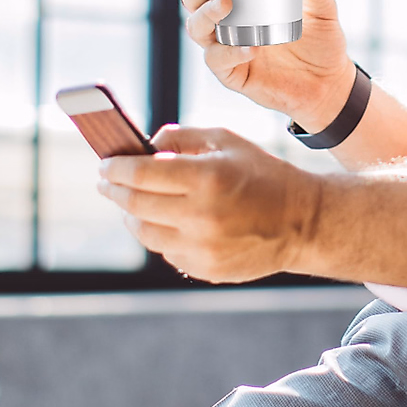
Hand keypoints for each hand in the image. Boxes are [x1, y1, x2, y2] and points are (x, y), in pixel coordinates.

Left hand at [97, 125, 323, 282]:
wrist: (302, 222)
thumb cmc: (262, 174)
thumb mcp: (226, 141)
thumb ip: (182, 137)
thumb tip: (145, 146)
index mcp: (207, 178)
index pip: (141, 173)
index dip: (116, 167)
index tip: (104, 164)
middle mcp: (201, 217)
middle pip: (135, 205)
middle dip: (114, 190)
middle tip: (106, 181)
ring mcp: (202, 248)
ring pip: (145, 233)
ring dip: (131, 215)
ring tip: (132, 202)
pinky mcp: (205, 269)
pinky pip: (167, 251)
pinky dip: (160, 234)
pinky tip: (166, 221)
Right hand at [181, 0, 354, 131]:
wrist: (328, 82)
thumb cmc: (319, 41)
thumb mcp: (322, 6)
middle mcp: (226, 21)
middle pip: (192, 0)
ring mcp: (226, 47)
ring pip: (196, 28)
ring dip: (206, 14)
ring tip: (227, 3)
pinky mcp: (232, 74)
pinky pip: (218, 62)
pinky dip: (229, 52)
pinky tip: (249, 47)